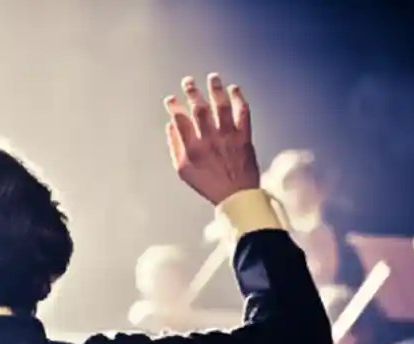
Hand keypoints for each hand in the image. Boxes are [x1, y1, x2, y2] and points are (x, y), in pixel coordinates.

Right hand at [164, 73, 259, 204]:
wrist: (236, 195)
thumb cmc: (208, 184)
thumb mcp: (183, 170)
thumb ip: (175, 146)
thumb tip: (170, 125)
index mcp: (192, 149)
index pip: (180, 120)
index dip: (174, 106)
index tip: (171, 99)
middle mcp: (209, 140)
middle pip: (199, 109)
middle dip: (192, 92)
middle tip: (188, 81)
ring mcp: (228, 138)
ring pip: (221, 107)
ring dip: (215, 90)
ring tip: (212, 77)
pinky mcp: (243, 138)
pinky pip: (242, 114)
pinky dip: (239, 99)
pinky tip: (234, 89)